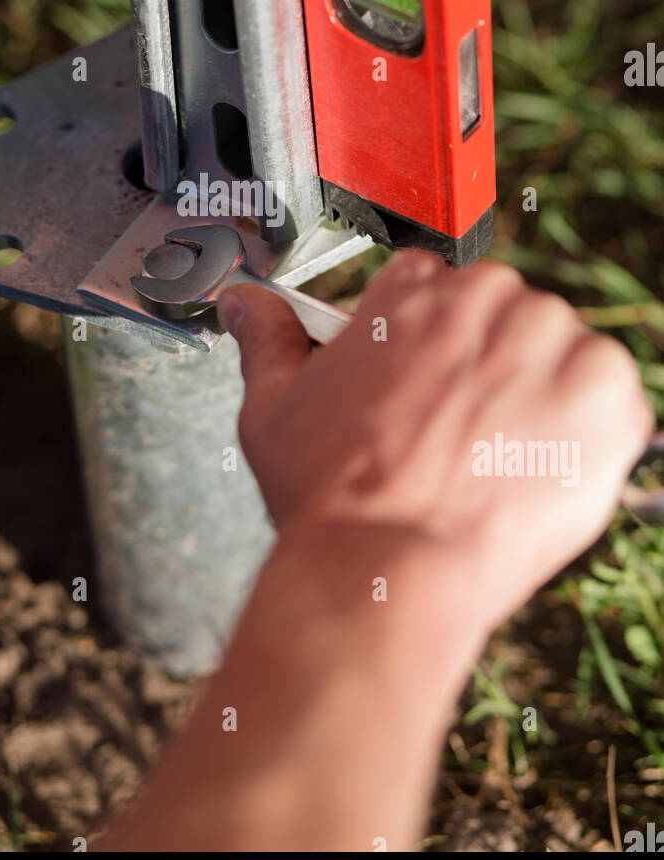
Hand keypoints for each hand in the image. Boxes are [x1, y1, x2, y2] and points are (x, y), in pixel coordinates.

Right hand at [218, 253, 652, 629]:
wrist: (387, 569)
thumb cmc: (330, 496)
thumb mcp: (273, 407)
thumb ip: (268, 341)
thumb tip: (246, 304)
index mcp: (414, 290)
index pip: (439, 292)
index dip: (433, 351)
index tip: (430, 395)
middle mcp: (486, 298)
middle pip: (504, 319)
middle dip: (489, 372)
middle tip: (460, 440)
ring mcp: (554, 341)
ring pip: (561, 356)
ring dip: (540, 401)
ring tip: (495, 466)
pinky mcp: (607, 393)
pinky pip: (612, 400)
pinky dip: (589, 438)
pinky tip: (535, 476)